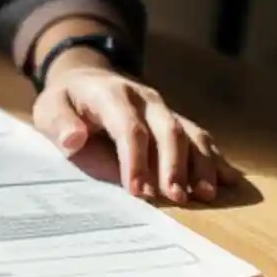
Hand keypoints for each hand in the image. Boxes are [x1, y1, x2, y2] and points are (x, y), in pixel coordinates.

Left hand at [32, 48, 240, 203]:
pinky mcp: (175, 120)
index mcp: (112, 95)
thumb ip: (60, 123)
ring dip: (200, 165)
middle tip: (176, 197)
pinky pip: (200, 137)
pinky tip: (227, 180)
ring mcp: (164, 109)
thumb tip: (73, 140)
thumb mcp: (49, 108)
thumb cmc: (65, 101)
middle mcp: (145, 100)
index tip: (137, 190)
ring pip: (190, 133)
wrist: (86, 79)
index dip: (134, 160)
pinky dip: (214, 158)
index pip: (128, 128)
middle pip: (168, 131)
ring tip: (206, 195)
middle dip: (173, 165)